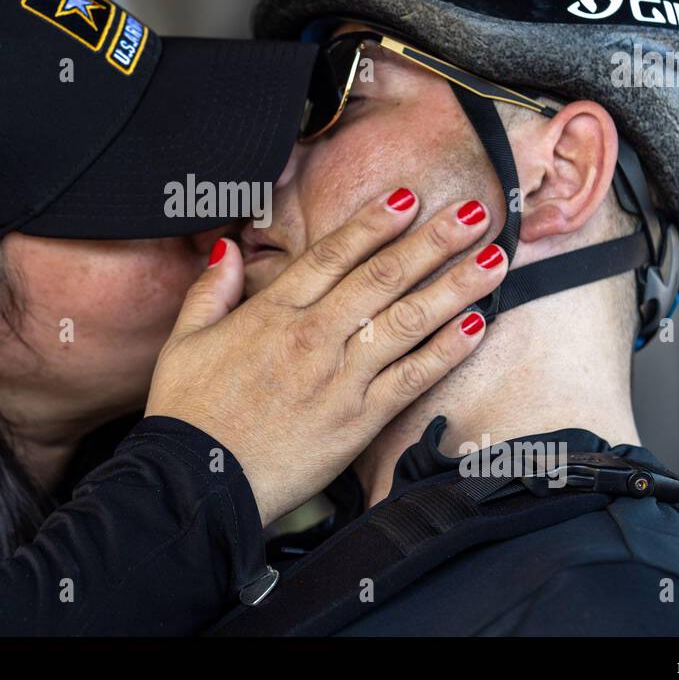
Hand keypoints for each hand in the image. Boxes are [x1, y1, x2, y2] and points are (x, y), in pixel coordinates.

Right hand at [145, 188, 507, 524]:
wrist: (197, 483)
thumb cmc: (188, 413)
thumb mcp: (185, 341)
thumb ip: (211, 289)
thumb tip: (228, 247)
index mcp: (272, 312)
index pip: (334, 255)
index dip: (374, 222)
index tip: (410, 196)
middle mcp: (313, 336)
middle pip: (383, 277)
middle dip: (433, 241)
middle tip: (474, 213)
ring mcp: (340, 378)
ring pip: (408, 321)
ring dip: (454, 286)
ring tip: (494, 258)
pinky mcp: (358, 420)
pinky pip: (411, 379)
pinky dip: (446, 352)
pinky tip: (476, 325)